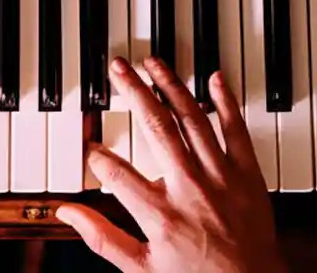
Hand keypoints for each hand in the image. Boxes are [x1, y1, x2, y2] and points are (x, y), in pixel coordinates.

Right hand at [57, 57, 282, 272]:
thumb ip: (103, 238)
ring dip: (171, 86)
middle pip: (154, 126)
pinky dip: (225, 102)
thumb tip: (68, 213)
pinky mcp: (247, 174)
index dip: (96, 154)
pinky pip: (236, 129)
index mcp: (160, 213)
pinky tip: (214, 79)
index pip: (116, 171)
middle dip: (132, 91)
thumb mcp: (141, 269)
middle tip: (117, 68)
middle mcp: (189, 187)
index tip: (90, 145)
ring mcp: (220, 177)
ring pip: (192, 118)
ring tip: (153, 64)